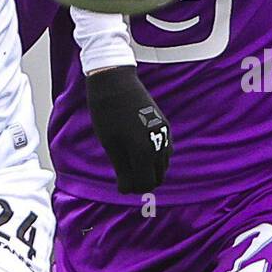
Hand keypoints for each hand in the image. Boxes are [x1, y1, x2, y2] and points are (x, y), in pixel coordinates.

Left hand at [86, 66, 172, 192]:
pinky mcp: (165, 125)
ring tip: (129, 161)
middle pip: (157, 178)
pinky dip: (155, 157)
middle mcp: (159, 144)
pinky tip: (139, 149)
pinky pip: (165, 151)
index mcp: (143, 151)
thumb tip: (127, 189)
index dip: (131, 188)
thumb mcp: (110, 144)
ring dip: (149, 169)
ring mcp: (164, 134)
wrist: (115, 81)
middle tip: (124, 175)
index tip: (120, 183)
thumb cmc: (106, 113)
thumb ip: (122, 169)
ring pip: (163, 166)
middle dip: (141, 181)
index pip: (143, 184)